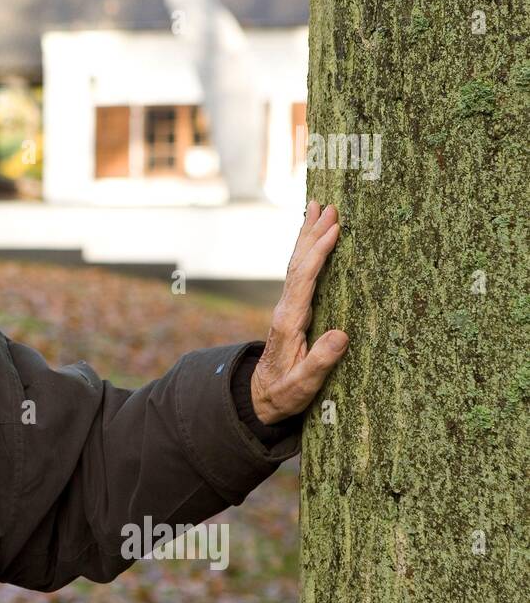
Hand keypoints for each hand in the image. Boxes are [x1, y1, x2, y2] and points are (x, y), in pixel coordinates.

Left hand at [251, 200, 348, 424]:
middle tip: (327, 204)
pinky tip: (314, 237)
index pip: (304, 280)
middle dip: (313, 233)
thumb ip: (319, 363)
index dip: (318, 254)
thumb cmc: (284, 394)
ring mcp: (287, 307)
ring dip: (307, 235)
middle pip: (298, 263)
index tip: (333, 230)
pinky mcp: (292, 310)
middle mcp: (285, 309)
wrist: (261, 398)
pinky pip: (300, 273)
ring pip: (297, 264)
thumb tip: (341, 335)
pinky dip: (307, 251)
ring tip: (317, 206)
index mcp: (289, 322)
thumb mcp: (302, 386)